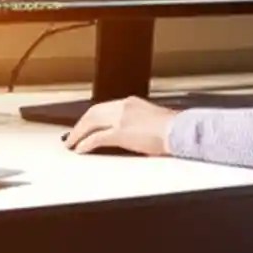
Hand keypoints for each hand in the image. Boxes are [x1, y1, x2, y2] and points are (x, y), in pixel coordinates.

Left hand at [63, 96, 177, 155]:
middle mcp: (123, 107)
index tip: (85, 125)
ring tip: (71, 144)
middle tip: (72, 136)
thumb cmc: (173, 129)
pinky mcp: (121, 133)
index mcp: (131, 103)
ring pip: (91, 123)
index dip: (92, 118)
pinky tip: (80, 150)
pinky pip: (97, 138)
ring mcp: (121, 119)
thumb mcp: (153, 120)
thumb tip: (132, 133)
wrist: (181, 130)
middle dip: (81, 125)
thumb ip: (139, 122)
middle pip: (93, 113)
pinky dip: (86, 143)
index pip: (104, 108)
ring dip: (79, 134)